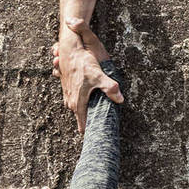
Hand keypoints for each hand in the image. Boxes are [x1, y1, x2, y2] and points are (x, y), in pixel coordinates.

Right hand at [52, 15, 121, 134]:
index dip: (91, 131)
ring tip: (96, 114)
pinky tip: (89, 96)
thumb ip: (110, 88)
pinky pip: (75, 100)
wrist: (69, 51)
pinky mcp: (67, 89)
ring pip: (78, 109)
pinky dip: (81, 102)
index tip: (97, 138)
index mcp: (78, 103)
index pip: (83, 125)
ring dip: (86, 111)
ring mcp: (68, 96)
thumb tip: (121, 99)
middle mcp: (71, 102)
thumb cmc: (83, 64)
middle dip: (90, 121)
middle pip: (81, 118)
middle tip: (101, 126)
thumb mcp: (99, 76)